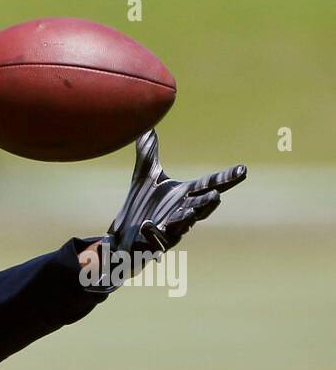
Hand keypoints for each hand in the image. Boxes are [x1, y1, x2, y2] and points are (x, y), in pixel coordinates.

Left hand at [109, 129, 245, 254]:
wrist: (125, 233)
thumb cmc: (142, 204)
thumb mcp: (144, 175)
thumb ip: (148, 152)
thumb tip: (147, 126)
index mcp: (185, 195)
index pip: (209, 184)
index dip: (226, 178)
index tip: (244, 169)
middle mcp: (182, 212)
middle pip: (200, 207)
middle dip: (207, 203)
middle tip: (217, 196)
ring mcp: (170, 230)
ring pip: (182, 226)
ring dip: (185, 220)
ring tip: (189, 213)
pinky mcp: (154, 243)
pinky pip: (155, 239)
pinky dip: (152, 232)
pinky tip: (146, 224)